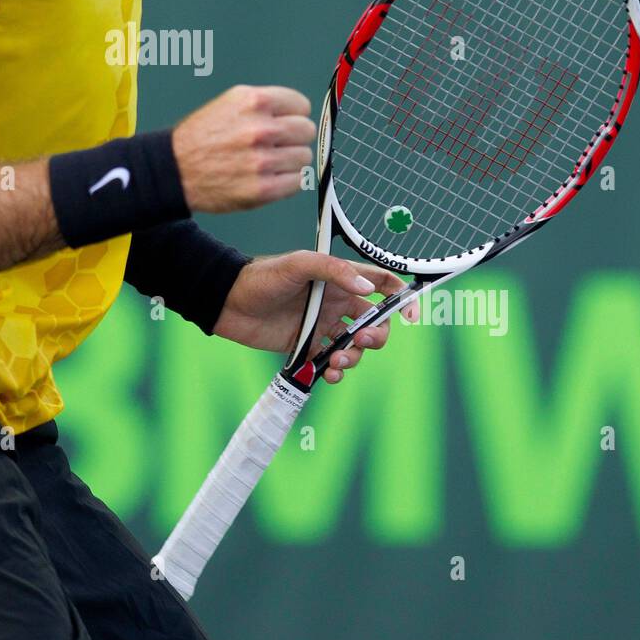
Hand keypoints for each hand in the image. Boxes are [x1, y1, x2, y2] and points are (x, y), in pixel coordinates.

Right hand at [172, 85, 314, 213]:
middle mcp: (260, 129)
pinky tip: (268, 177)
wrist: (175, 169)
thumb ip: (266, 105)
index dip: (293, 115)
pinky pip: (296, 182)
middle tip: (277, 144)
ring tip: (269, 162)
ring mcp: (262, 161)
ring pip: (303, 157)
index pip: (301, 106)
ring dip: (290, 160)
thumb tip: (300, 114)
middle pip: (306, 131)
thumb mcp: (231, 103)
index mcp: (254, 102)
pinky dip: (286, 181)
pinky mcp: (262, 189)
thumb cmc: (203, 136)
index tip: (285, 123)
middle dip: (294, 137)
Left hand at [212, 250, 417, 383]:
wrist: (228, 302)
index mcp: (338, 279)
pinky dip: (335, 373)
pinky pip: (331, 363)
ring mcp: (322, 325)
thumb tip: (367, 288)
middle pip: (374, 322)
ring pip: (355, 347)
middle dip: (377, 336)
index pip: (380, 283)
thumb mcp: (298, 265)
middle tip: (363, 342)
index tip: (411, 315)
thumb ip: (332, 271)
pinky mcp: (306, 346)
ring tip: (337, 362)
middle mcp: (335, 302)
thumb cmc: (262, 276)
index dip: (401, 296)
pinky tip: (327, 374)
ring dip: (355, 358)